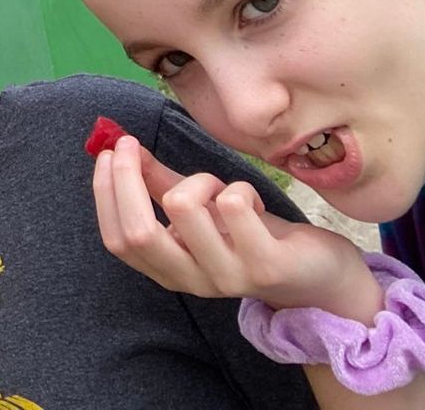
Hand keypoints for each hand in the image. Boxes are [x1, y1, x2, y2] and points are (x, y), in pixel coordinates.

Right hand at [93, 134, 384, 322]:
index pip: (118, 239)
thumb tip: (121, 147)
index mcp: (168, 270)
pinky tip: (252, 201)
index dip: (106, 192)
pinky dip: (239, 186)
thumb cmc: (252, 236)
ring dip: (200, 179)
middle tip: (131, 144)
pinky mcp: (265, 266)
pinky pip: (233, 203)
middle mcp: (192, 281)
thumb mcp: (201, 211)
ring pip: (184, 206)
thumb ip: (160, 185)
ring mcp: (228, 277)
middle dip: (128, 177)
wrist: (318, 274)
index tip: (109, 152)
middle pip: (140, 231)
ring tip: (221, 189)